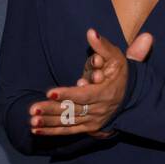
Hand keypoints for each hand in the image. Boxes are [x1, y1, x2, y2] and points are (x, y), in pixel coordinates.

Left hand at [31, 28, 152, 136]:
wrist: (132, 96)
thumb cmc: (120, 72)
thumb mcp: (116, 57)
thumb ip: (103, 46)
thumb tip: (91, 32)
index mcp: (104, 92)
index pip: (83, 95)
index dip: (67, 94)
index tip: (50, 93)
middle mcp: (98, 109)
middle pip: (72, 110)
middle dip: (51, 110)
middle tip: (33, 109)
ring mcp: (93, 120)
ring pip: (68, 123)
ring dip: (49, 123)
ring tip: (32, 121)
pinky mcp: (88, 127)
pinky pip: (69, 131)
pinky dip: (52, 131)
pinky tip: (36, 131)